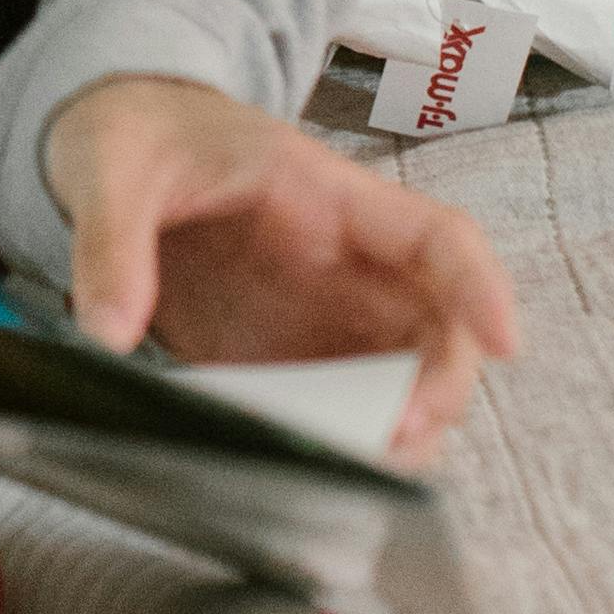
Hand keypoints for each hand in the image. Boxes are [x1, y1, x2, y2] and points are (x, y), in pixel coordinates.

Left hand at [42, 70, 520, 458]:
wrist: (111, 136)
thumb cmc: (134, 134)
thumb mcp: (108, 170)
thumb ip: (110, 242)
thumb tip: (108, 328)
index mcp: (324, 196)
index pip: (436, 238)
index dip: (480, 289)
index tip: (505, 343)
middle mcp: (343, 264)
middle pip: (436, 331)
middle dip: (436, 389)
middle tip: (393, 439)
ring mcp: (317, 316)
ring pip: (397, 381)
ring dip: (393, 430)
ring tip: (350, 475)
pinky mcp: (279, 357)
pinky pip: (332, 409)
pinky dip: (335, 445)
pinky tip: (304, 479)